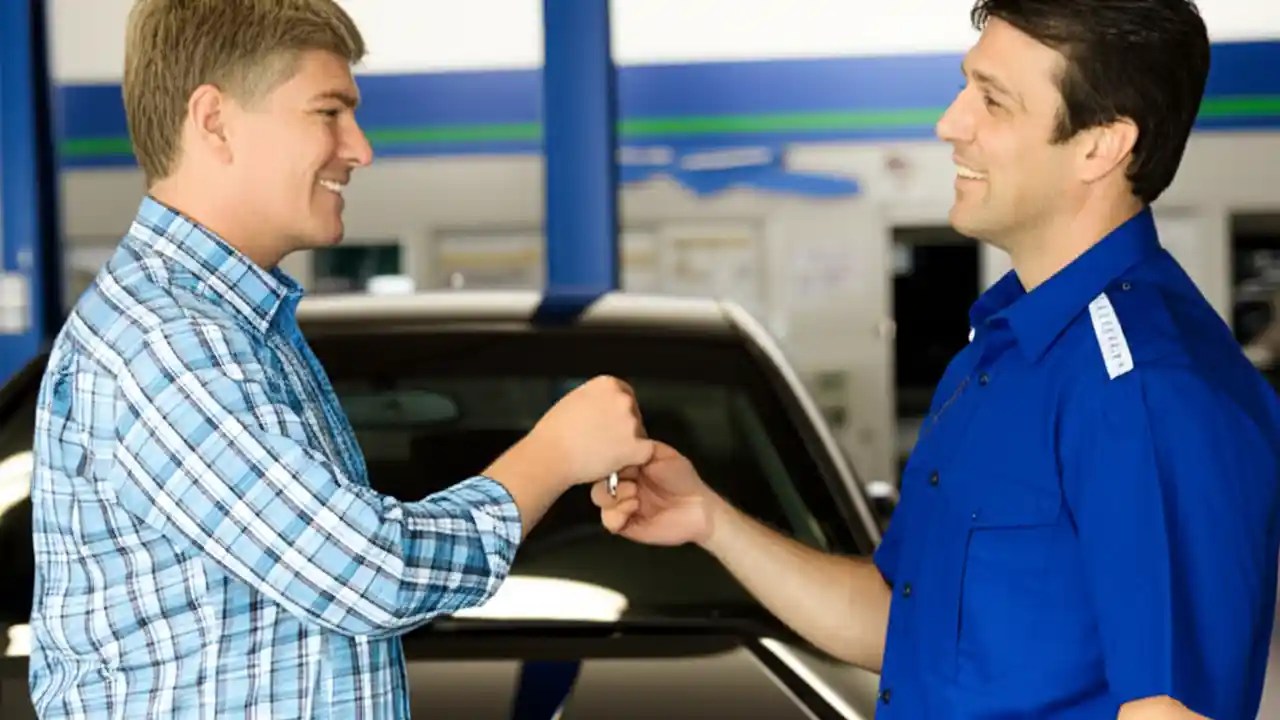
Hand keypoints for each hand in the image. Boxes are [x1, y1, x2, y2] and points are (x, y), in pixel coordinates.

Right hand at [527, 375, 653, 487]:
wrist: (550, 455)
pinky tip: (617, 462)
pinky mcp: (635, 445)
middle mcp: (622, 399)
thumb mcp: (574, 399)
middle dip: (623, 427)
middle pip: (633, 413)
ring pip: (639, 434)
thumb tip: (604, 406)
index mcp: (607, 384)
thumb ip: (595, 399)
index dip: (618, 412)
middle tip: (606, 441)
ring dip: (627, 443)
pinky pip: (645, 453)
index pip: (625, 394)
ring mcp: (630, 422)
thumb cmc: (554, 432)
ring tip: (604, 453)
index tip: (612, 422)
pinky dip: (634, 460)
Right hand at [589, 441, 718, 546]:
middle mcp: (623, 484)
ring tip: (634, 497)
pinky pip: (608, 522)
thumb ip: (639, 449)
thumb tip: (619, 445)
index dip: (608, 460)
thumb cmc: (683, 479)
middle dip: (608, 481)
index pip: (607, 460)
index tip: (619, 462)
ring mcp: (623, 505)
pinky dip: (615, 515)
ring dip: (613, 497)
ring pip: (600, 500)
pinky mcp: (627, 525)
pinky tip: (633, 509)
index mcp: (630, 466)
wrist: (698, 509)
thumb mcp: (663, 455)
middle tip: (630, 483)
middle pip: (597, 480)